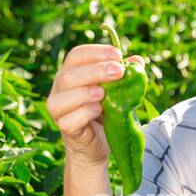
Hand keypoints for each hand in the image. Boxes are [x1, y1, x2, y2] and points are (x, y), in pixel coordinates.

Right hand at [44, 44, 145, 166]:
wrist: (97, 143)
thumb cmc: (104, 112)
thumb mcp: (117, 91)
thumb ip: (125, 75)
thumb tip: (137, 61)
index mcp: (72, 72)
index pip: (77, 55)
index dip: (96, 52)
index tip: (118, 54)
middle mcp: (60, 88)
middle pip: (69, 74)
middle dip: (95, 70)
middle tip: (119, 71)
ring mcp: (59, 109)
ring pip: (62, 97)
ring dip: (84, 93)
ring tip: (104, 94)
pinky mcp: (64, 127)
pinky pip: (68, 120)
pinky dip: (84, 113)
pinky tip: (98, 110)